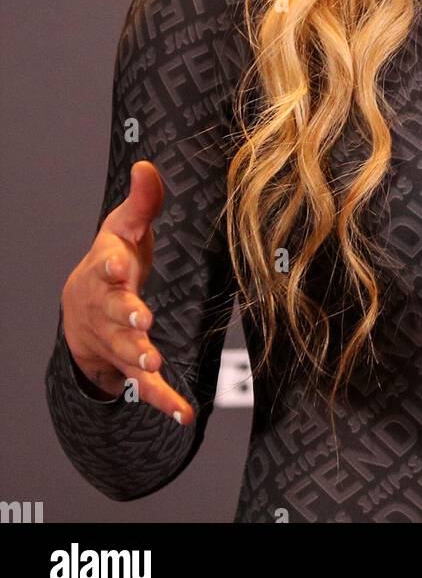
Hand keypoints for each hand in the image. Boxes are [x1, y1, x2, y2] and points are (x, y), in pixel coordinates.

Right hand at [59, 160, 194, 424]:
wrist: (81, 310)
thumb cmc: (111, 263)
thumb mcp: (123, 228)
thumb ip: (141, 201)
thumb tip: (147, 164)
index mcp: (105, 271)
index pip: (105, 267)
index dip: (112, 267)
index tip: (121, 265)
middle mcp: (106, 309)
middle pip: (112, 313)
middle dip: (125, 316)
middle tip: (140, 319)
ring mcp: (116, 340)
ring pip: (125, 350)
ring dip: (139, 356)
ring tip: (154, 360)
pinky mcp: (130, 366)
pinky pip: (145, 386)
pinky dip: (162, 401)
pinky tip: (183, 413)